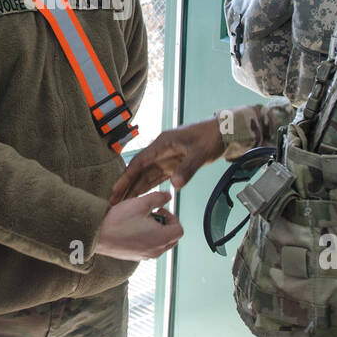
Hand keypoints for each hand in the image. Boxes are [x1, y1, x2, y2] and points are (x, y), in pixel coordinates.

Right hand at [94, 190, 182, 260]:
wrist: (97, 235)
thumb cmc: (118, 220)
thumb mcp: (142, 203)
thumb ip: (159, 198)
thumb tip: (168, 196)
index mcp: (161, 238)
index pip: (179, 230)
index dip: (173, 218)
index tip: (160, 210)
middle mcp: (156, 251)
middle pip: (172, 239)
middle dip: (166, 225)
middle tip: (152, 215)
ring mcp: (145, 256)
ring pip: (160, 244)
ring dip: (157, 232)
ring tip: (141, 221)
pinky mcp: (135, 257)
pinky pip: (149, 248)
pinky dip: (147, 239)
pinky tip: (133, 229)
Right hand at [109, 118, 225, 202]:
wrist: (223, 132)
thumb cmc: (210, 137)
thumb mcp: (199, 153)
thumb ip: (187, 169)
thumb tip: (175, 186)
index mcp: (162, 144)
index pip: (139, 162)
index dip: (126, 176)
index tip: (116, 189)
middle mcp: (160, 151)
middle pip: (139, 171)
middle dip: (127, 186)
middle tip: (114, 201)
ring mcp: (166, 158)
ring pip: (147, 176)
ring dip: (136, 188)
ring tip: (124, 204)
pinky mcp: (174, 165)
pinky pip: (158, 178)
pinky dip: (149, 188)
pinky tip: (141, 198)